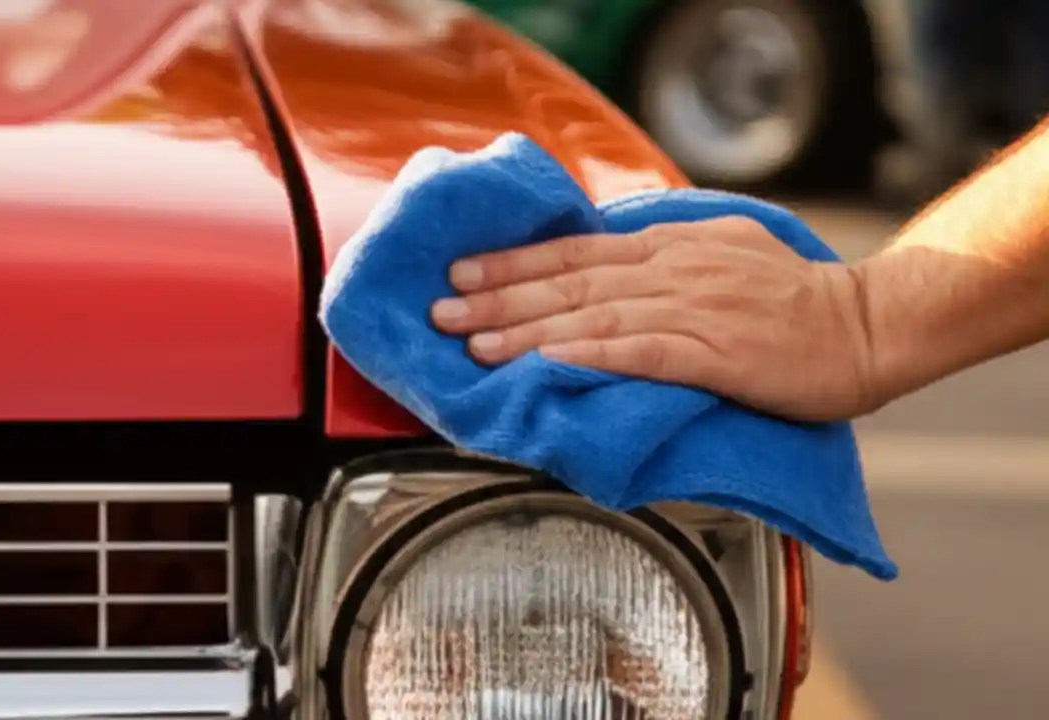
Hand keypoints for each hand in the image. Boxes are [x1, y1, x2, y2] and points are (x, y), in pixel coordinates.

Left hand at [430, 216, 883, 420]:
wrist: (866, 325)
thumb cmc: (794, 299)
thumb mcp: (723, 254)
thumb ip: (665, 258)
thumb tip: (608, 264)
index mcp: (671, 247)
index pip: (575, 251)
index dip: (514, 262)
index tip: (463, 272)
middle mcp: (673, 271)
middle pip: (570, 281)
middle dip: (499, 297)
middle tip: (442, 311)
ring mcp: (694, 309)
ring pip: (594, 317)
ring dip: (528, 332)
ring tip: (475, 346)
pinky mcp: (716, 351)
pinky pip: (640, 352)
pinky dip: (588, 357)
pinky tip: (548, 366)